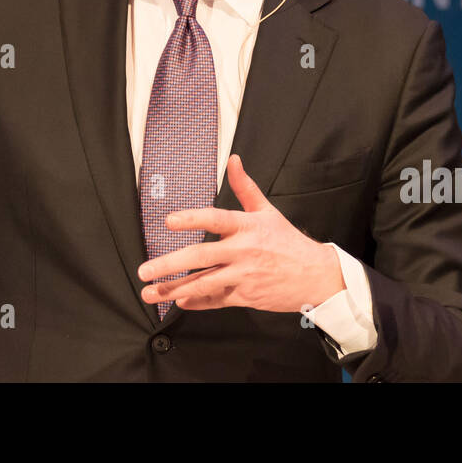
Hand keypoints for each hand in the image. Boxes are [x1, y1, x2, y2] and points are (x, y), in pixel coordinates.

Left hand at [137, 154, 344, 313]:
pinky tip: (179, 301)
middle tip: (145, 269)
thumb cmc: (287, 242)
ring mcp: (243, 276)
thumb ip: (245, 187)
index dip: (192, 219)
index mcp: (247, 227)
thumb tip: (234, 161)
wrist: (315, 275)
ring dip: (175, 288)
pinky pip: (216, 299)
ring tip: (150, 292)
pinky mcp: (245, 296)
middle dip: (170, 264)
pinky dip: (196, 302)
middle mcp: (243, 251)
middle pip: (202, 257)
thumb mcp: (267, 211)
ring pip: (204, 283)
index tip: (169, 221)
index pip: (216, 219)